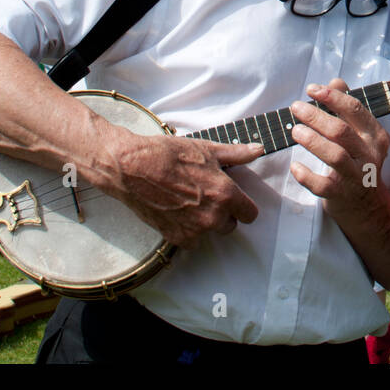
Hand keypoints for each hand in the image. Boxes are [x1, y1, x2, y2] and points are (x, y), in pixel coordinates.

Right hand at [106, 132, 262, 248]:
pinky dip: (187, 229)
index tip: (234, 199)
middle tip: (205, 194)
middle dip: (223, 212)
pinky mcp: (175, 238)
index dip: (243, 205)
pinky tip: (177, 211)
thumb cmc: (168, 155)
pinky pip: (192, 240)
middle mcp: (212, 216)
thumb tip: (258, 150)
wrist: (132, 168)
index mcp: (225, 194)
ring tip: (188, 200)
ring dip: (204, 221)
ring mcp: (194, 230)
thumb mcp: (207, 149)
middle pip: (231, 225)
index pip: (250, 214)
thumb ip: (237, 154)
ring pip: (210, 232)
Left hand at [289, 79, 389, 233]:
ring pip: (335, 156)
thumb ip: (347, 108)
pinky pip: (323, 185)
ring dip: (312, 141)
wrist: (368, 206)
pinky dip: (306, 176)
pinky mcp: (343, 194)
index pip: (355, 109)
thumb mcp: (359, 134)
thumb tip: (336, 82)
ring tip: (295, 131)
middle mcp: (369, 154)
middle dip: (316, 116)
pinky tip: (295, 167)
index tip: (311, 89)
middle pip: (341, 131)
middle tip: (296, 108)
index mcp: (375, 135)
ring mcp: (357, 176)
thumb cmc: (358, 162)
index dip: (332, 96)